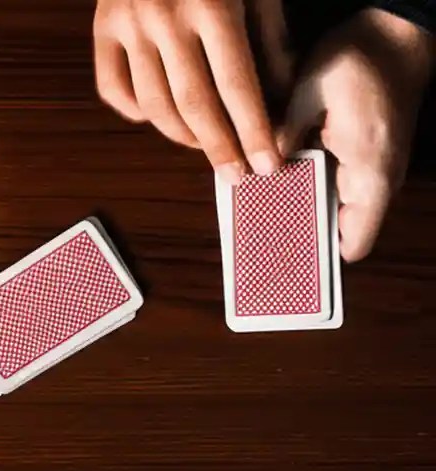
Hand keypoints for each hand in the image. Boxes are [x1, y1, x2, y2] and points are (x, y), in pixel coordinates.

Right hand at [94, 0, 291, 181]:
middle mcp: (165, 19)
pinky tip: (160, 115)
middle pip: (194, 105)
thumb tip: (278, 100)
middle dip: (219, 147)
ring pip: (153, 106)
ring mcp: (127, 25)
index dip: (255, 131)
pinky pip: (114, 89)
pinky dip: (137, 112)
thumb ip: (270, 40)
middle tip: (236, 176)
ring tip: (205, 146)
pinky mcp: (101, 28)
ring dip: (181, 136)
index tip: (268, 163)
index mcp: (212, 5)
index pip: (237, 86)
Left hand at [278, 9, 434, 261]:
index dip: (318, 256)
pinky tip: (269, 184)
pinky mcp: (358, 160)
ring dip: (296, 213)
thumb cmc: (362, 60)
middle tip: (253, 242)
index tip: (280, 257)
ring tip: (253, 217)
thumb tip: (258, 166)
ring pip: (330, 212)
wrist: (397, 35)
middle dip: (296, 237)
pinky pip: (330, 188)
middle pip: (334, 233)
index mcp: (370, 174)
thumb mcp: (312, 89)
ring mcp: (367, 172)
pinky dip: (304, 191)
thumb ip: (285, 130)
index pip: (352, 243)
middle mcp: (374, 181)